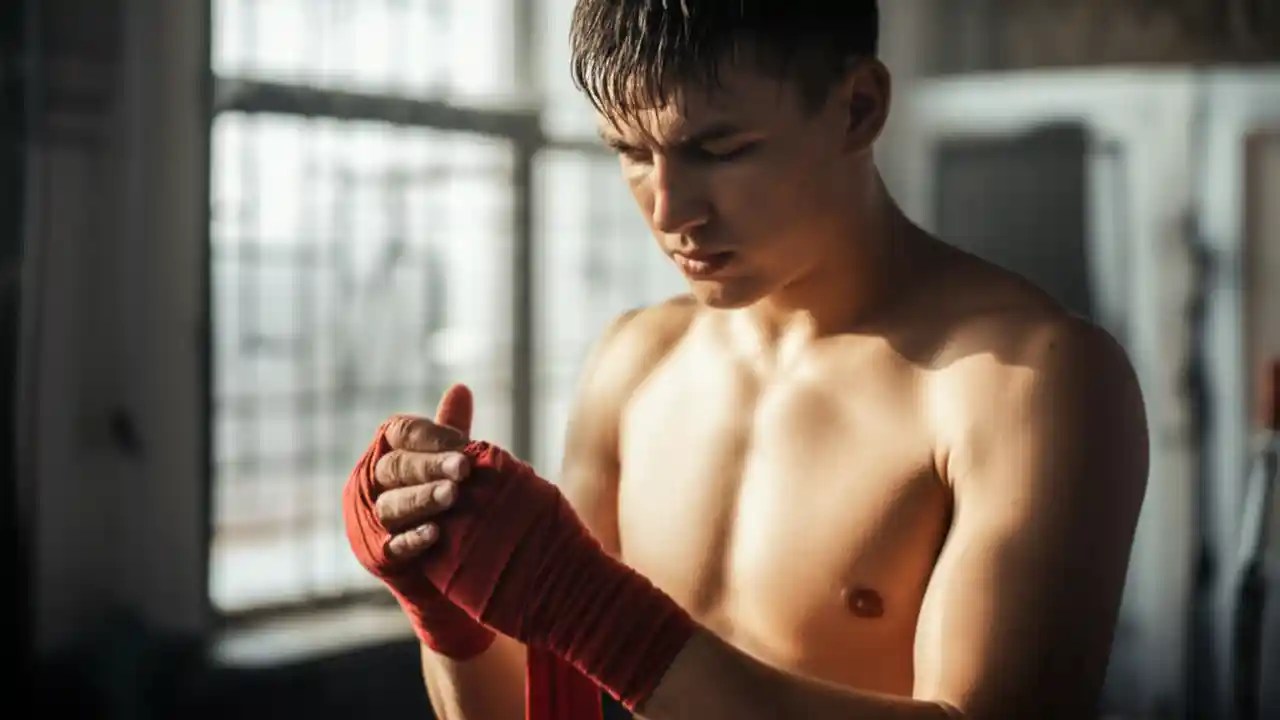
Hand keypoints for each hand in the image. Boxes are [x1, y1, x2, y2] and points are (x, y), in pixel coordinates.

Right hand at [372, 391, 475, 561]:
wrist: (428, 549)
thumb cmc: (434, 489)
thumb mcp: (442, 459)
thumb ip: (448, 429)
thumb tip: (461, 388)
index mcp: (387, 449)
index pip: (400, 432)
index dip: (429, 436)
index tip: (461, 442)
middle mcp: (373, 479)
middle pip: (397, 467)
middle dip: (431, 466)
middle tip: (462, 468)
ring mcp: (373, 516)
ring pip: (392, 504)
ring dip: (422, 499)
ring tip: (452, 495)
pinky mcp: (380, 552)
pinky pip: (393, 544)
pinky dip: (413, 538)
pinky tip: (435, 533)